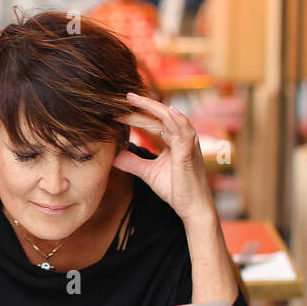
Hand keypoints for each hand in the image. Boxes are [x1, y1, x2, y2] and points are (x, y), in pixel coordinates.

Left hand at [112, 92, 216, 223]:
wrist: (193, 208)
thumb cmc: (176, 190)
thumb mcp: (148, 173)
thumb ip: (132, 162)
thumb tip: (113, 155)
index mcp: (173, 142)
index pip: (153, 123)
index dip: (136, 116)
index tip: (118, 110)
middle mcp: (181, 139)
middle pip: (159, 117)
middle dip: (142, 106)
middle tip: (124, 97)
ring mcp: (187, 145)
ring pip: (171, 119)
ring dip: (154, 107)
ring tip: (136, 99)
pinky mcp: (190, 154)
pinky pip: (186, 133)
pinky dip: (179, 120)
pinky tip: (169, 110)